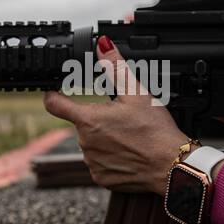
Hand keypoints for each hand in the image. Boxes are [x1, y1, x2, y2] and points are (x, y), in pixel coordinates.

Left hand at [42, 36, 189, 194]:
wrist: (170, 166)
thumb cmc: (154, 131)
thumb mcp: (136, 92)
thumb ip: (115, 67)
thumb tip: (102, 45)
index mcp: (88, 120)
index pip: (54, 104)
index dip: (53, 94)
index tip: (56, 91)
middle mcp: (84, 143)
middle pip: (81, 124)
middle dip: (96, 119)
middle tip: (121, 118)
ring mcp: (92, 162)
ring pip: (91, 144)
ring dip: (104, 139)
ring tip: (128, 137)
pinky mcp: (100, 178)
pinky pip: (99, 164)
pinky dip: (111, 158)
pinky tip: (127, 153)